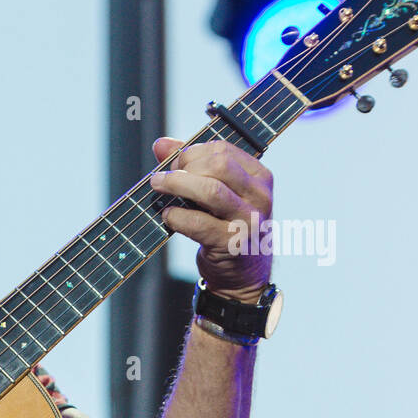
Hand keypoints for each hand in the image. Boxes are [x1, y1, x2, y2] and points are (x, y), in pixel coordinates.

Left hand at [148, 137, 274, 303]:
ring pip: (211, 190)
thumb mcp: (215, 194)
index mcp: (259, 177)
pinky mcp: (233, 244)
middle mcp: (260, 196)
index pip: (224, 149)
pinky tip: (167, 216)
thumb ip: (190, 166)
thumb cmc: (224, 227)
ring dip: (177, 185)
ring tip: (158, 187)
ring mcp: (249, 221)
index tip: (174, 164)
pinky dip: (177, 216)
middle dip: (184, 167)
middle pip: (218, 165)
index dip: (192, 152)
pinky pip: (199, 223)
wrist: (242, 274)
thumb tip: (160, 143)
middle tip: (163, 178)